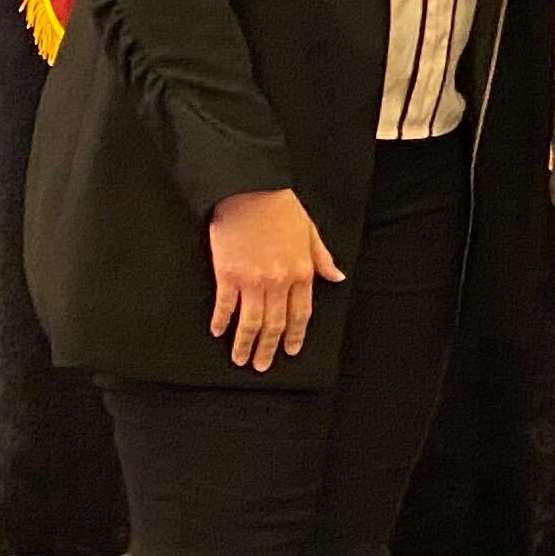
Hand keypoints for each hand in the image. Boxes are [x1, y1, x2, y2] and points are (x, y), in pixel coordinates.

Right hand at [205, 189, 342, 373]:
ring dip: (245, 344)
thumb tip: (336, 277)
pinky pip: (225, 305)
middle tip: (263, 366)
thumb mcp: (310, 232)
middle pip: (275, 324)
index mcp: (302, 272)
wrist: (250, 189)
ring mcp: (253, 280)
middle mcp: (279, 282)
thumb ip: (322, 258)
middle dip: (269, 348)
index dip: (295, 335)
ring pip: (251, 322)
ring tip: (241, 360)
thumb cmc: (281, 207)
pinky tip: (217, 332)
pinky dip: (222, 320)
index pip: (301, 314)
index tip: (289, 350)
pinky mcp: (228, 274)